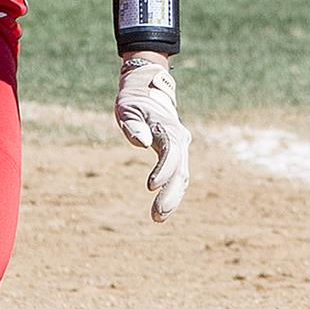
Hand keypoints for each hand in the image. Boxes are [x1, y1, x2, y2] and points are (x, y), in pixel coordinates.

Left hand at [114, 56, 190, 222]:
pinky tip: (163, 210)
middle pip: (180, 171)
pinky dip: (172, 192)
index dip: (163, 170)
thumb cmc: (133, 100)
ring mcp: (180, 147)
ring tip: (157, 218)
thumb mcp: (128, 108)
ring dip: (172, 198)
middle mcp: (179, 139)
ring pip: (181, 177)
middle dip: (170, 194)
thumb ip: (134, 125)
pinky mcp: (176, 153)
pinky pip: (178, 176)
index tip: (150, 186)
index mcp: (168, 128)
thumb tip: (142, 142)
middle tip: (157, 215)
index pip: (171, 152)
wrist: (146, 89)